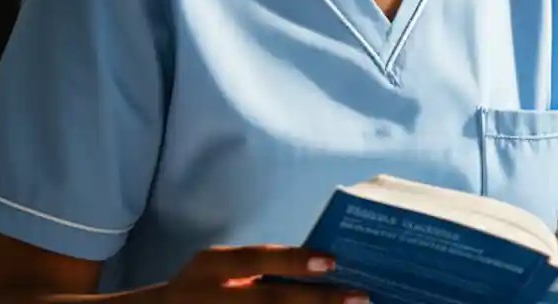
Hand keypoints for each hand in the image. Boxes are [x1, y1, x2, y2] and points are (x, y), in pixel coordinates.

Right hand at [159, 245, 367, 302]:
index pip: (256, 258)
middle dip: (316, 300)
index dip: (293, 260)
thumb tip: (318, 268)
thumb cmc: (200, 288)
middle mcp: (211, 296)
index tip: (332, 261)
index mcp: (211, 266)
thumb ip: (257, 269)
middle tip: (358, 297)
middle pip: (269, 299)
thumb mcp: (217, 269)